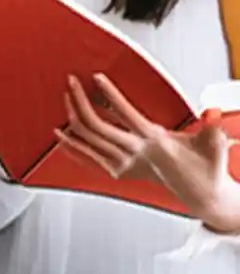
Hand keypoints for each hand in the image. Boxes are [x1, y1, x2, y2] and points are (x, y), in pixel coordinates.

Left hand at [55, 74, 239, 233]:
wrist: (202, 196)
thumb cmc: (207, 166)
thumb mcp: (214, 144)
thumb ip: (213, 128)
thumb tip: (214, 112)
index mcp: (155, 141)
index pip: (126, 114)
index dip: (110, 95)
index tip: (97, 77)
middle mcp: (135, 153)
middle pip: (97, 126)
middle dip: (80, 101)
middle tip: (71, 81)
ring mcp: (123, 165)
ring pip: (88, 140)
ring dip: (73, 117)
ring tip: (66, 96)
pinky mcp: (118, 171)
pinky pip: (87, 158)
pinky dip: (71, 146)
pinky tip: (59, 134)